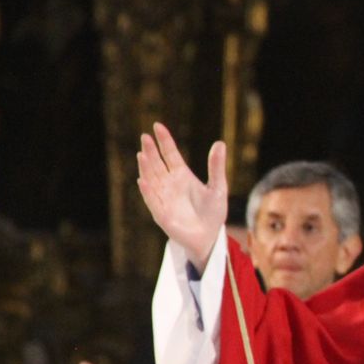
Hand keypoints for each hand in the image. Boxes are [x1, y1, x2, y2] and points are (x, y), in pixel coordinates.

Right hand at [136, 122, 226, 270]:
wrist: (209, 237)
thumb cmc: (213, 213)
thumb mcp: (218, 187)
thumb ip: (217, 166)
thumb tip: (220, 143)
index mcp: (182, 175)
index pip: (170, 154)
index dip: (164, 141)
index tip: (157, 126)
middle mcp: (169, 184)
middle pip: (158, 164)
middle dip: (151, 151)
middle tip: (145, 137)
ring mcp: (164, 198)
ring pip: (152, 179)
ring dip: (147, 168)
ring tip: (143, 154)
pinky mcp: (162, 214)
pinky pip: (152, 201)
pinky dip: (147, 191)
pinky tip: (143, 180)